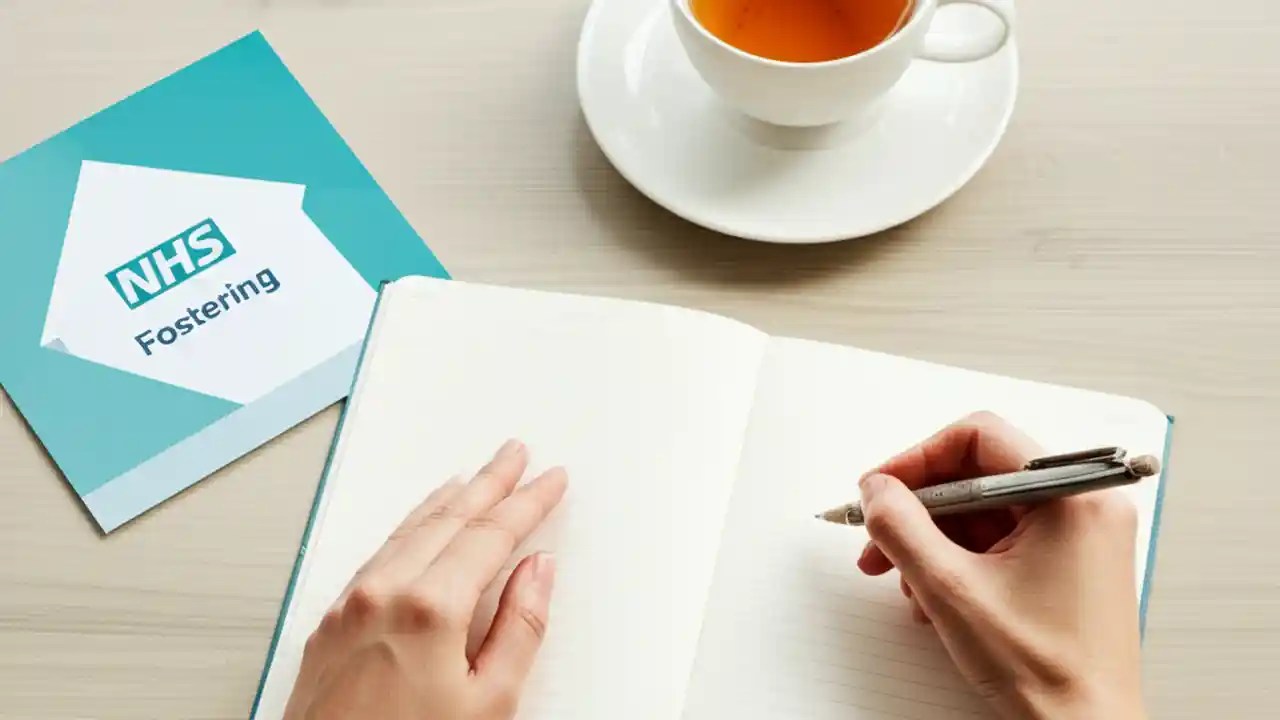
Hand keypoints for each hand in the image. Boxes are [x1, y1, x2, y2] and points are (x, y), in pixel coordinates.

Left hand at [283, 439, 566, 719]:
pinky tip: (419, 524)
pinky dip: (409, 527)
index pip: (491, 535)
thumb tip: (536, 572)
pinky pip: (378, 552)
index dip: (527, 504)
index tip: (550, 482)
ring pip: (408, 529)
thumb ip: (518, 628)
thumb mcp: (490, 704)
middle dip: (489, 482)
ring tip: (474, 477)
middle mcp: (383, 592)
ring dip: (448, 498)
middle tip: (516, 456)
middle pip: (449, 517)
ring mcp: (350, 605)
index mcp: (429, 608)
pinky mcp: (330, 623)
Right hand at [856, 412, 1146, 719]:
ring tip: (909, 583)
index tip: (880, 490)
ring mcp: (1080, 535)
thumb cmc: (1046, 672)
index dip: (918, 460)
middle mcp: (1084, 505)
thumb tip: (875, 490)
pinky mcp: (1070, 561)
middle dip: (919, 511)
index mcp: (1072, 496)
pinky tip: (936, 595)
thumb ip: (901, 528)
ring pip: (984, 510)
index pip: (979, 438)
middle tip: (879, 541)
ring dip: (934, 541)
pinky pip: (1001, 538)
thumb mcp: (950, 589)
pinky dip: (960, 559)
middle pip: (978, 475)